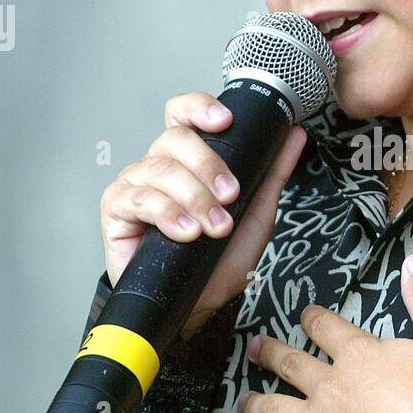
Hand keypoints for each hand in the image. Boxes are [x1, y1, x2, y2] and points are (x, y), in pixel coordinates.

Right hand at [100, 90, 306, 338]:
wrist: (196, 305)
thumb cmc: (218, 259)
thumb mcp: (255, 213)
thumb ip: (272, 172)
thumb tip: (296, 135)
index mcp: (188, 159)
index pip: (183, 114)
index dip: (199, 107)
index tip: (224, 121)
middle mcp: (159, 166)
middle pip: (174, 139)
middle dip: (208, 165)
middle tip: (230, 196)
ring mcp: (135, 185)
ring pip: (159, 169)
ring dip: (194, 198)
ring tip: (213, 227)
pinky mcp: (117, 210)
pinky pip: (139, 199)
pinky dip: (167, 215)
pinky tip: (186, 233)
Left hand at [239, 254, 412, 412]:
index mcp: (355, 353)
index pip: (323, 327)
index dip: (312, 319)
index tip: (304, 315)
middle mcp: (328, 384)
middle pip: (290, 363)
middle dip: (270, 353)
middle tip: (255, 347)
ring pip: (275, 409)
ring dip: (255, 404)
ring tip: (242, 400)